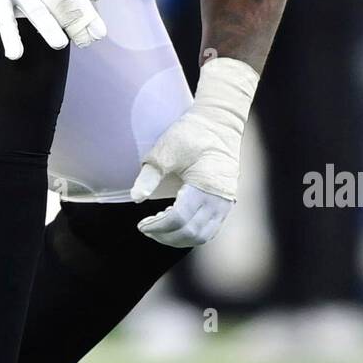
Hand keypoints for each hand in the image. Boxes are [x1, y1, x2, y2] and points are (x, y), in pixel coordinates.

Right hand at [0, 0, 105, 59]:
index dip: (89, 15)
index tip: (99, 33)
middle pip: (61, 3)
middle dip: (75, 23)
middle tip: (87, 42)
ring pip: (35, 9)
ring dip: (48, 27)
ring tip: (60, 44)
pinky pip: (3, 16)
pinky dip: (9, 35)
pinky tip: (15, 53)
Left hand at [130, 56, 258, 246]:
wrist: (220, 123)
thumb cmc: (192, 133)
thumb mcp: (167, 149)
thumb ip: (150, 175)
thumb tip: (135, 198)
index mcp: (204, 186)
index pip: (179, 219)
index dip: (158, 226)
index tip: (142, 224)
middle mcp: (219, 199)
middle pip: (191, 232)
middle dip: (165, 236)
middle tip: (147, 229)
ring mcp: (225, 203)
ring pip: (202, 235)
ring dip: (179, 238)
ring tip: (159, 230)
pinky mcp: (226, 203)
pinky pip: (210, 229)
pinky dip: (191, 233)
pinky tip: (175, 225)